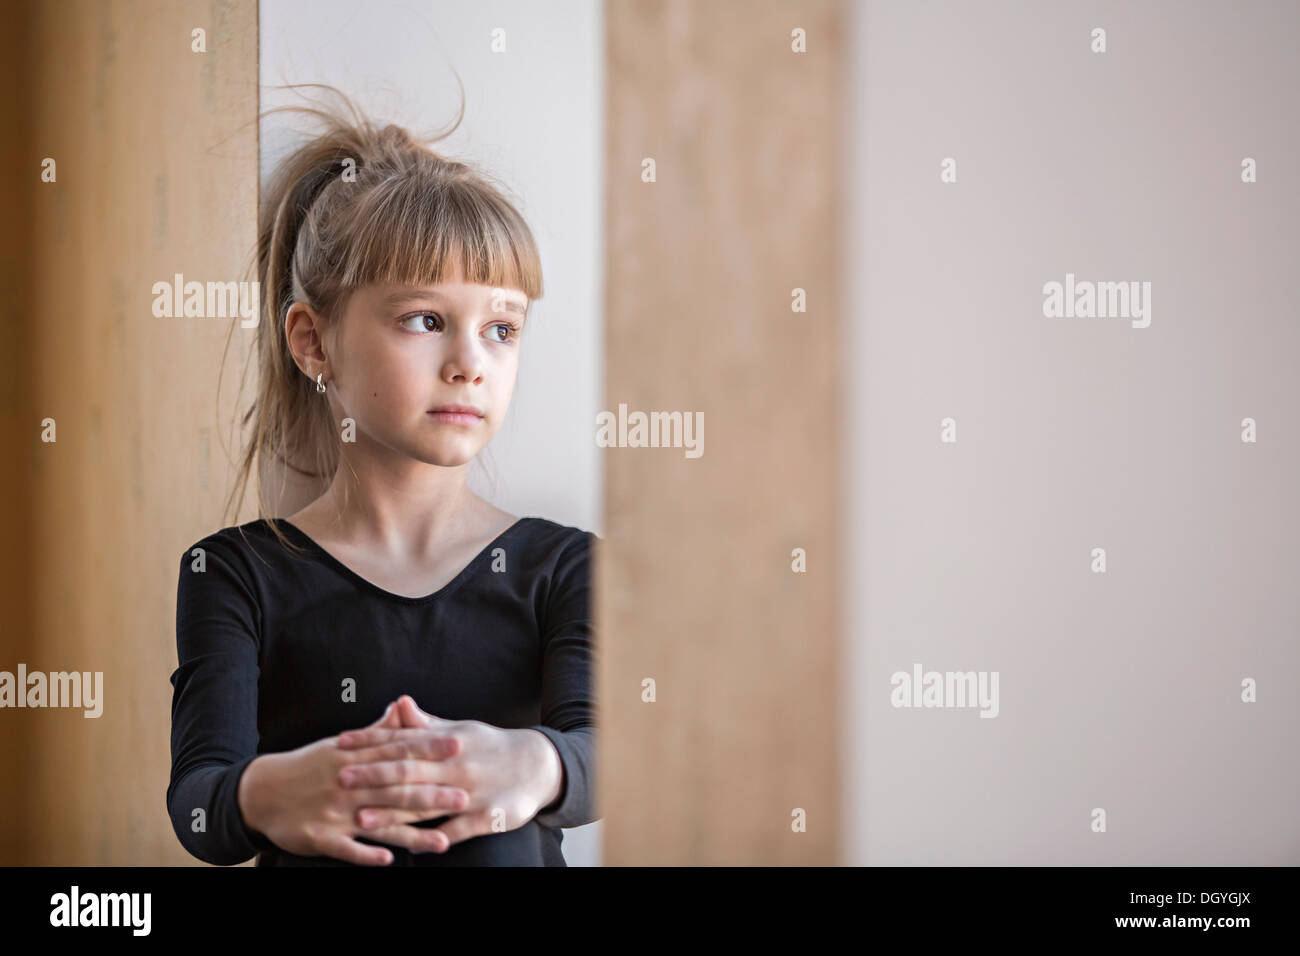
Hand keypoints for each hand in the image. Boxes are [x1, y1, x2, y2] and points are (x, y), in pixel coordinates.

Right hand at [237, 701, 467, 864]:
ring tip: (442, 841)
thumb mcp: (340, 745)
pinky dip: (366, 853)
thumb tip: (401, 707)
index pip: (398, 751)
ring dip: (411, 832)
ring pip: (378, 822)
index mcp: (354, 757)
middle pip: (395, 789)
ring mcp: (335, 812)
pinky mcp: (320, 837)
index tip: (458, 746)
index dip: (429, 749)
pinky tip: (389, 859)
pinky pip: (346, 848)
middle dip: (431, 793)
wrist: (260, 791)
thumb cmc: (308, 766)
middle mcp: (348, 783)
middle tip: (464, 797)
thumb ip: (375, 731)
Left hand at [336, 695, 562, 852]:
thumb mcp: (461, 729)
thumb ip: (426, 723)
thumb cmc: (491, 746)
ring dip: (392, 813)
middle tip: (340, 780)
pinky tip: (412, 848)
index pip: (402, 740)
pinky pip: (457, 831)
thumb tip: (399, 703)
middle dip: (373, 776)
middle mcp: (456, 767)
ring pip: (426, 804)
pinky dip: (436, 839)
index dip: (371, 742)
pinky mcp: (487, 816)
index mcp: (448, 742)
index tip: (341, 744)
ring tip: (361, 820)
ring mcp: (471, 793)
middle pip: (409, 772)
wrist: (538, 765)